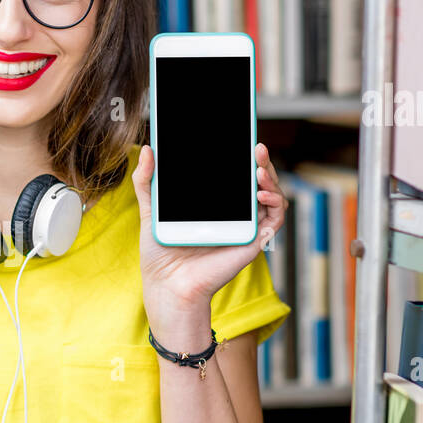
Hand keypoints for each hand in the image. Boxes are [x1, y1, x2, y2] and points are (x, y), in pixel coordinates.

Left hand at [131, 142, 287, 340]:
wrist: (167, 284)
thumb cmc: (160, 253)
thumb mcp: (150, 210)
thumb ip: (147, 181)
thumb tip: (147, 150)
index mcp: (214, 204)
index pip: (234, 174)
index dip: (241, 156)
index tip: (239, 138)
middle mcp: (233, 213)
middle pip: (257, 180)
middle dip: (261, 161)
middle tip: (255, 146)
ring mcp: (245, 226)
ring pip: (271, 195)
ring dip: (271, 178)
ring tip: (258, 168)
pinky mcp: (253, 241)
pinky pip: (275, 218)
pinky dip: (275, 202)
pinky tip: (261, 193)